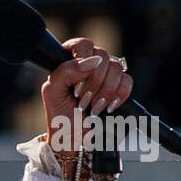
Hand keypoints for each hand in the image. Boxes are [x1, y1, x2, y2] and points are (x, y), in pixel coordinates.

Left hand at [41, 38, 132, 154]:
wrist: (73, 135)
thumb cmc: (59, 113)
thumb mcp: (53, 92)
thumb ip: (65, 71)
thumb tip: (92, 61)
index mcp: (70, 57)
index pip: (83, 45)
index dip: (83, 64)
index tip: (77, 86)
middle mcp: (90, 60)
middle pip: (103, 57)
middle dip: (94, 84)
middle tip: (83, 101)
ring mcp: (106, 72)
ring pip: (117, 68)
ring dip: (105, 92)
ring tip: (93, 108)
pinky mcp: (119, 84)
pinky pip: (127, 81)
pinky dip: (119, 95)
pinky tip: (108, 106)